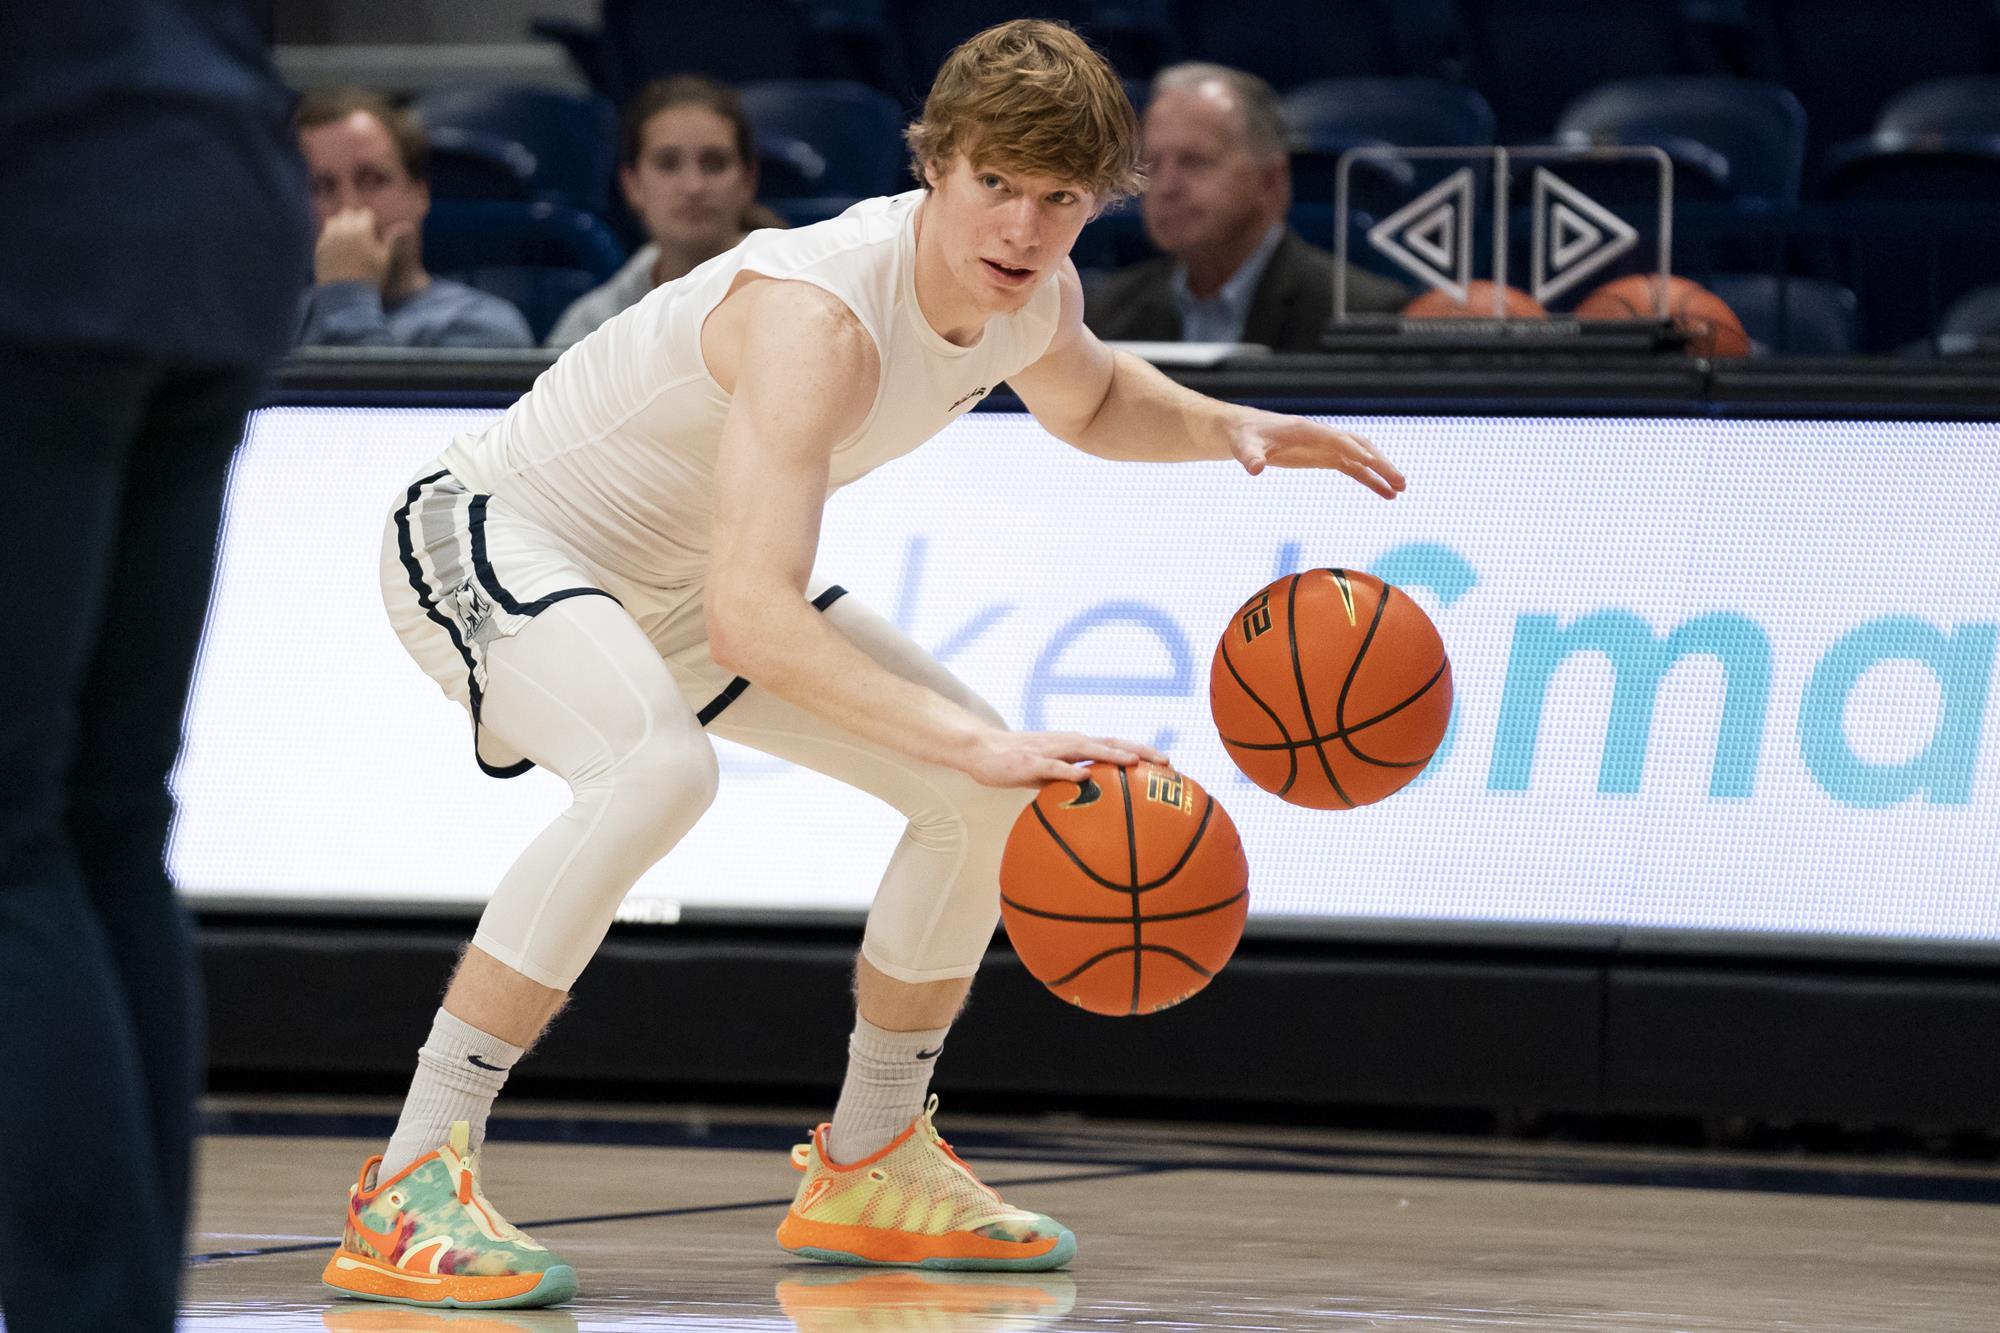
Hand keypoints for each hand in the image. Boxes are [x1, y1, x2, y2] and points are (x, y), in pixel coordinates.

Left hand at [314, 207, 412, 288]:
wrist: (347, 296)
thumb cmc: (371, 277)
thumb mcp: (384, 258)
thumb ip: (392, 239)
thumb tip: (406, 225)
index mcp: (361, 230)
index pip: (365, 213)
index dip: (371, 221)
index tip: (374, 230)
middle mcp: (343, 230)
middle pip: (348, 213)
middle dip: (355, 220)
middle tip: (362, 233)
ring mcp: (329, 238)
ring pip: (333, 221)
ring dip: (341, 225)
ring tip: (349, 238)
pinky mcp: (319, 247)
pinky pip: (325, 235)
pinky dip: (331, 237)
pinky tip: (339, 249)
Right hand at [962, 729, 1168, 788]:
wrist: (981, 750)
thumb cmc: (1017, 763)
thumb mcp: (1050, 775)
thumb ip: (1072, 784)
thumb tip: (1094, 805)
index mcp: (1075, 745)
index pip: (1114, 745)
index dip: (1141, 751)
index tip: (1167, 762)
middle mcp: (1068, 742)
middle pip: (1110, 742)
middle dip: (1139, 750)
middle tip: (1167, 761)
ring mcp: (1050, 750)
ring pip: (1087, 749)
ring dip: (1112, 754)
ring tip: (1135, 763)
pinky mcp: (1030, 762)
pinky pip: (1053, 767)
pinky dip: (1070, 770)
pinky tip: (1085, 777)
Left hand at [1228, 413, 1405, 498]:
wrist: (1245, 432)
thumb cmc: (1245, 437)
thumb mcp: (1244, 447)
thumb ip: (1250, 457)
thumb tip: (1253, 469)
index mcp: (1307, 430)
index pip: (1336, 438)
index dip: (1352, 449)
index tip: (1369, 462)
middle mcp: (1323, 436)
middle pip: (1359, 446)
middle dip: (1380, 463)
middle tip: (1401, 482)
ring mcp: (1327, 447)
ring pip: (1362, 456)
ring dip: (1381, 471)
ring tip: (1400, 490)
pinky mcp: (1325, 457)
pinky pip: (1354, 468)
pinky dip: (1370, 479)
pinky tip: (1386, 494)